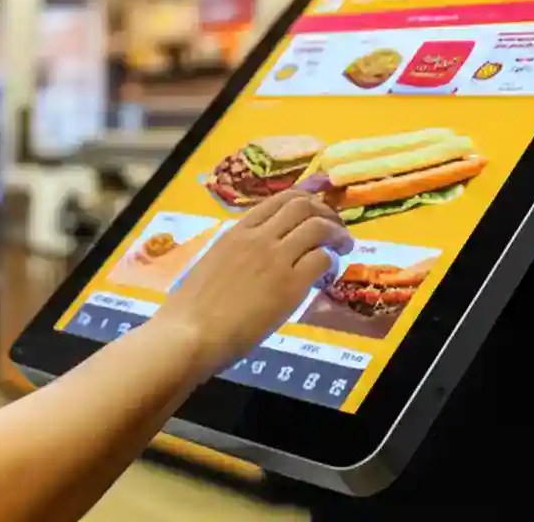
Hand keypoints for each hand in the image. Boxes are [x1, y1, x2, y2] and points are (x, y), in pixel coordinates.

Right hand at [150, 190, 352, 381]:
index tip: (316, 212)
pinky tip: (329, 274)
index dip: (306, 202)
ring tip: (344, 246)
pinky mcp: (290, 284)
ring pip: (319, 226)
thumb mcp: (212, 264)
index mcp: (237, 232)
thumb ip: (237, 254)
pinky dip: (332, 262)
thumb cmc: (191, 310)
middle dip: (326, 213)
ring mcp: (275, 258)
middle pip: (303, 205)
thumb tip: (255, 260)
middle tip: (335, 228)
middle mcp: (258, 237)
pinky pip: (322, 259)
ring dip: (337, 233)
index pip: (279, 200)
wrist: (190, 334)